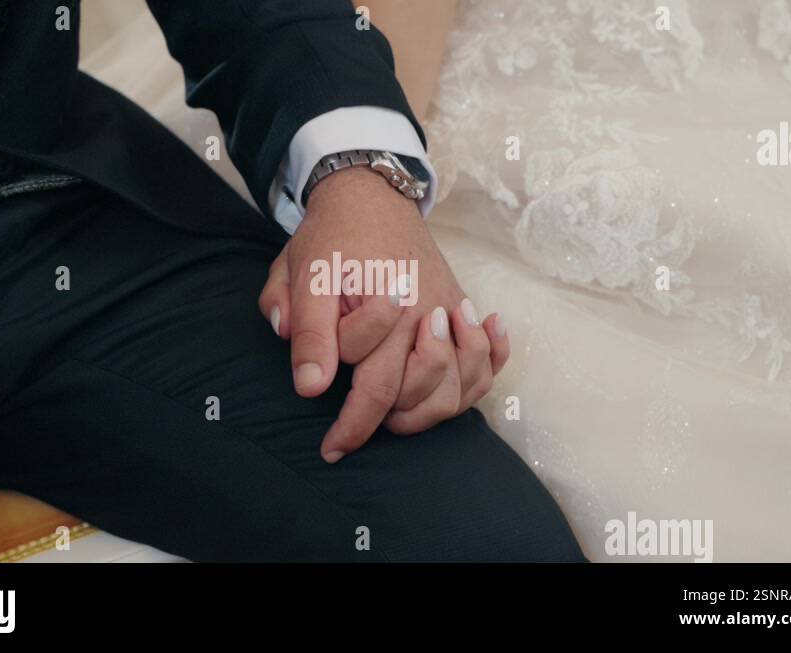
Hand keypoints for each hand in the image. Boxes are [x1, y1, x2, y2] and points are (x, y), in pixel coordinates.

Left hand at [258, 167, 509, 461]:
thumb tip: (310, 384)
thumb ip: (306, 329)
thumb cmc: (330, 238)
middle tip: (353, 432)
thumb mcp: (302, 276)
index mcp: (382, 307)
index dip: (350, 424)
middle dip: (384, 424)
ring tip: (396, 414)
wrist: (368, 194)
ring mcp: (448, 308)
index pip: (373, 386)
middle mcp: (422, 311)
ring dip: (429, 411)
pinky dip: (485, 371)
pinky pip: (489, 355)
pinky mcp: (461, 304)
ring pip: (458, 385)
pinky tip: (460, 375)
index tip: (331, 448)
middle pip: (418, 391)